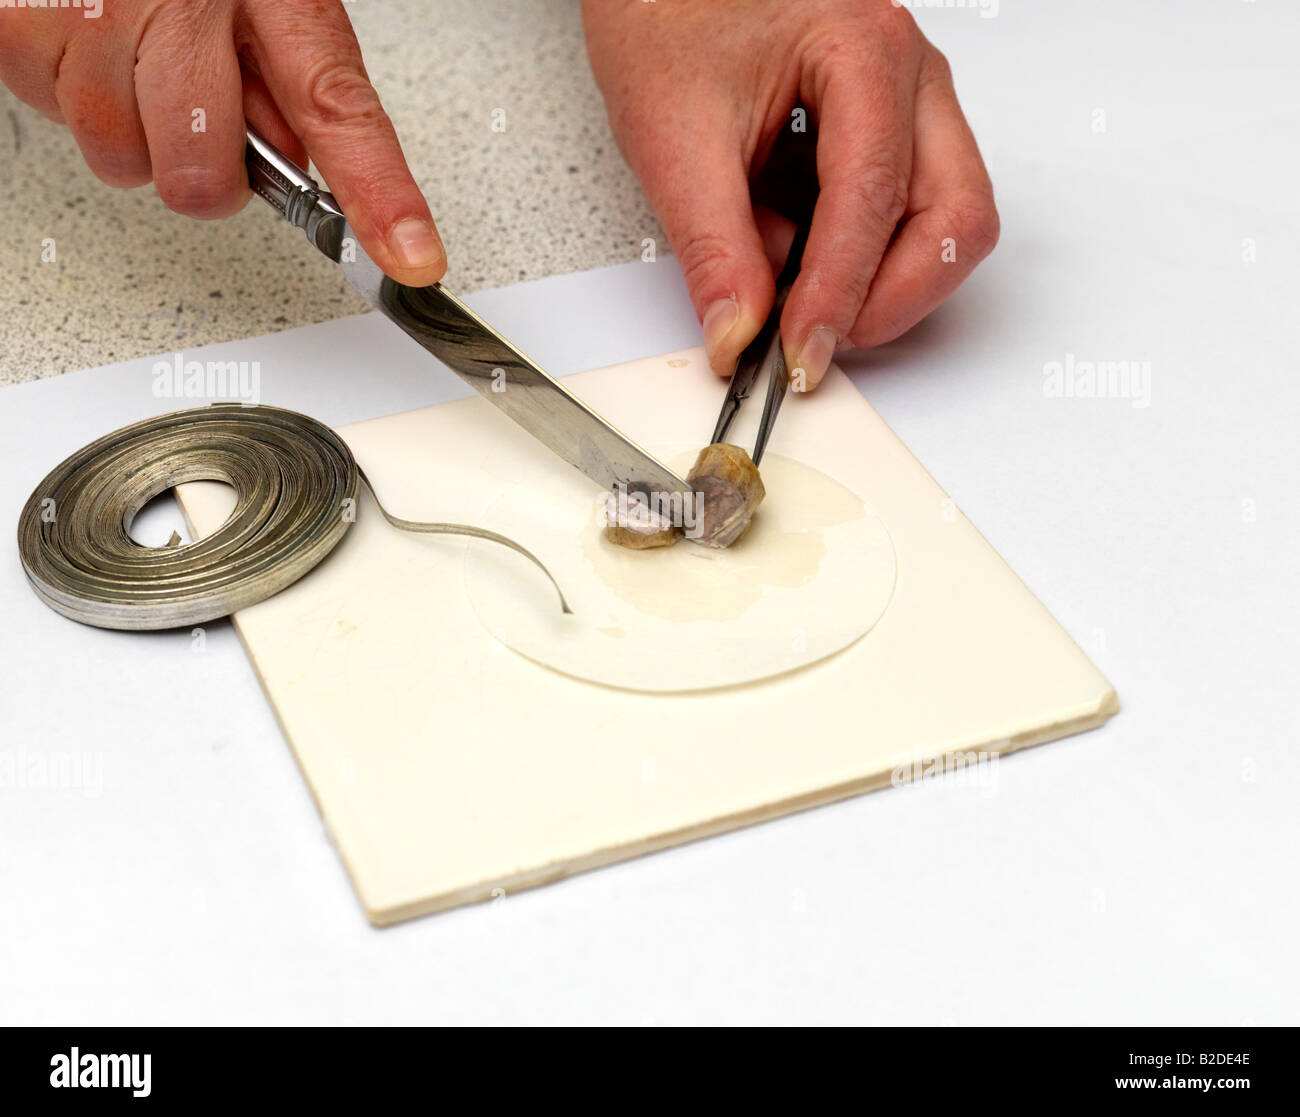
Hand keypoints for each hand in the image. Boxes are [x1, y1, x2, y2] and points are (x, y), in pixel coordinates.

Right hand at [0, 0, 444, 284]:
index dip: (379, 194)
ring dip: (133, 131)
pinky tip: (89, 46)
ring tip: (132, 56)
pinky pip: (63, 128)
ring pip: (126, 163)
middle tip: (193, 106)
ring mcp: (97, 14)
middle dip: (203, 168)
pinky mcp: (20, 29)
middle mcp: (185, 0)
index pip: (339, 109)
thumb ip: (291, 86)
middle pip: (203, 180)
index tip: (411, 255)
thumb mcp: (265, 3)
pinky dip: (72, 99)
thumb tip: (293, 167)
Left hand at [582, 0, 998, 389]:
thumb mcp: (673, 138)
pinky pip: (911, 217)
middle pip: (954, 215)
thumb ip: (713, 248)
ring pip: (948, 221)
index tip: (799, 355)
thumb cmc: (670, 17)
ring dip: (882, 282)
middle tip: (816, 340)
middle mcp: (909, 76)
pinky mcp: (895, 136)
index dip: (839, 294)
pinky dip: (862, 260)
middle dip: (891, 297)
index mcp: (863, 51)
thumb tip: (740, 335)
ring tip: (795, 294)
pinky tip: (798, 259)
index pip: (874, 198)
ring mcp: (911, 106)